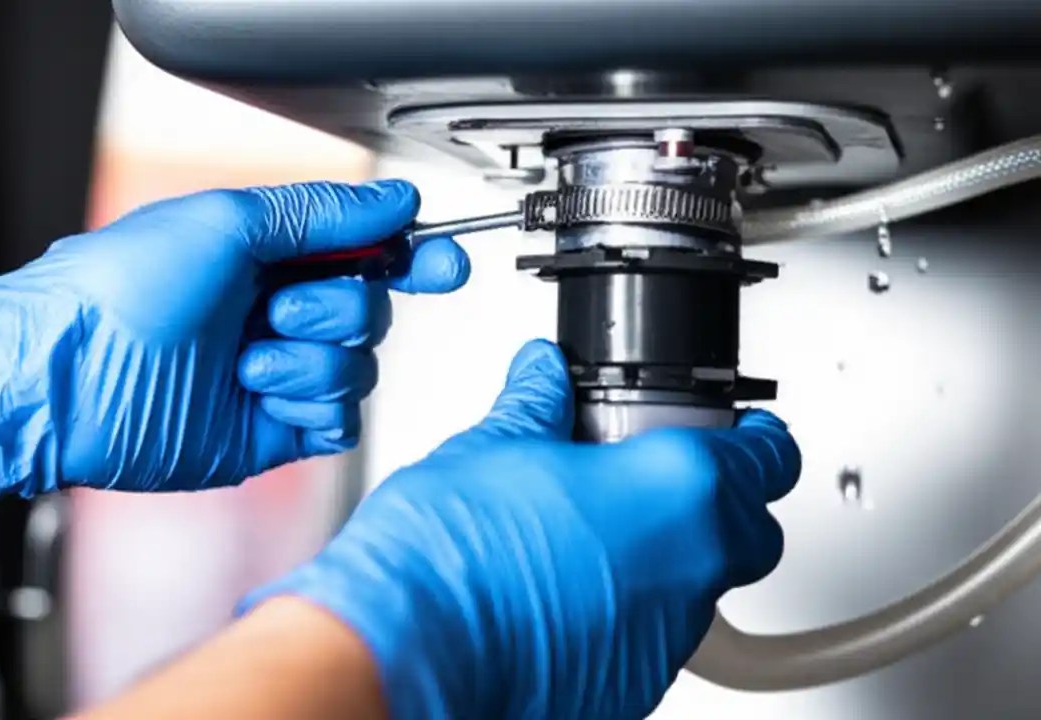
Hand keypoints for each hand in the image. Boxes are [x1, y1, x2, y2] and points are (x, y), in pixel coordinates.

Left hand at [0, 180, 468, 546]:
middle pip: (371, 308)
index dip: (411, 254)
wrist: (63, 382)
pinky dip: (314, 408)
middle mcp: (273, 312)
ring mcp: (273, 374)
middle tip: (279, 306)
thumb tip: (394, 202)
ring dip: (312, 361)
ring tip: (247, 360)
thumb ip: (320, 215)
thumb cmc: (118, 291)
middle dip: (337, 307)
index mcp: (266, 253)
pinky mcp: (268, 432)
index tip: (443, 263)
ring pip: (358, 368)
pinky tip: (263, 395)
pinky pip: (339, 423)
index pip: (363, 250)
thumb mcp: (225, 223)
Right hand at [242, 340, 800, 718]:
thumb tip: (543, 375)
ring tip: (582, 532)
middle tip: (650, 475)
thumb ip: (537, 404)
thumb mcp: (493, 447)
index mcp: (678, 490)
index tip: (736, 429)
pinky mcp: (632, 687)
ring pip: (696, 586)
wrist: (410, 654)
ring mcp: (666, 637)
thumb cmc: (450, 558)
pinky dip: (624, 609)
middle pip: (748, 531)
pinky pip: (651, 635)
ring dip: (661, 556)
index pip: (770, 455)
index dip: (755, 435)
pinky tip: (560, 587)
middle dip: (715, 502)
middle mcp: (691, 568)